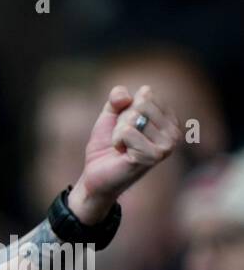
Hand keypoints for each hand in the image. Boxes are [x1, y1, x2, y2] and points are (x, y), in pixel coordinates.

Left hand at [70, 85, 178, 223]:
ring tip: (123, 148)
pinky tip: (122, 154)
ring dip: (119, 132)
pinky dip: (117, 141)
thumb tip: (126, 95)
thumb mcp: (110, 116)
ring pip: (133, 117)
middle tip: (123, 139)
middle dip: (122, 120)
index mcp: (169, 119)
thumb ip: (117, 98)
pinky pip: (127, 131)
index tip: (126, 127)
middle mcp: (174, 131)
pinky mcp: (154, 155)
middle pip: (141, 104)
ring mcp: (167, 145)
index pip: (146, 94)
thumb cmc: (106, 146)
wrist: (95, 176)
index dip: (126, 109)